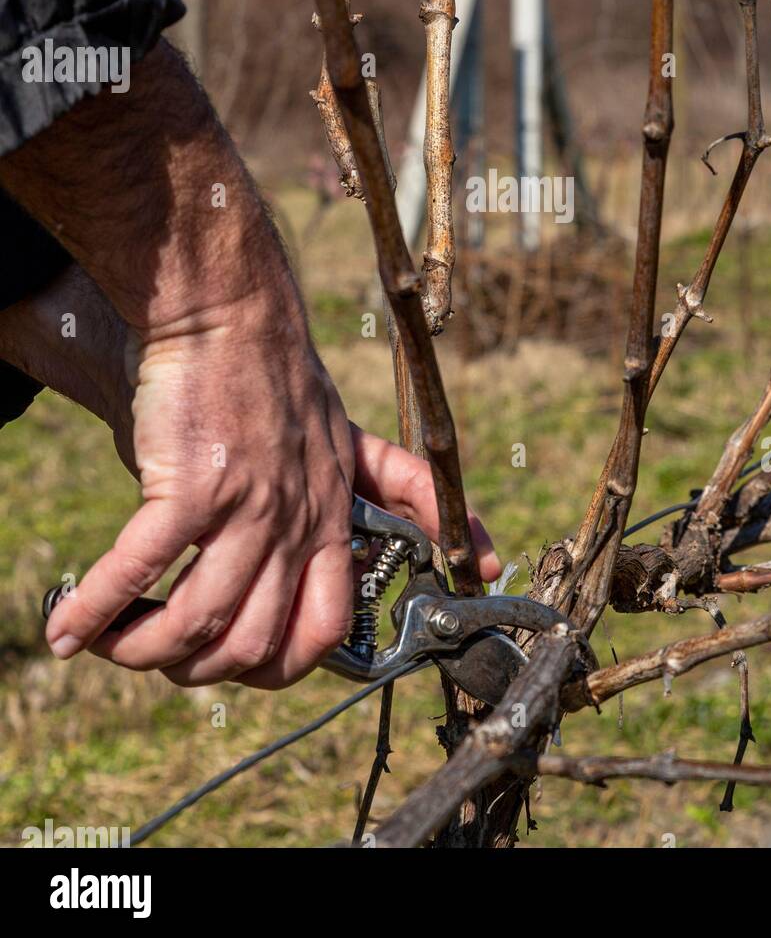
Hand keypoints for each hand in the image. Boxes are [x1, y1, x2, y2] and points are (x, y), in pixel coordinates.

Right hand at [43, 288, 498, 689]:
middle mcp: (297, 522)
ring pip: (200, 623)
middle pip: (257, 643)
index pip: (327, 627)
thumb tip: (489, 563)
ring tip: (108, 644)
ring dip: (143, 650)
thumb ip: (410, 498)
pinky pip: (139, 573)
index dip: (282, 666)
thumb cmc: (281, 381)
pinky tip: (66, 627)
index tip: (240, 668)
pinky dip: (95, 612)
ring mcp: (248, 507)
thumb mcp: (360, 442)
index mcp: (335, 519)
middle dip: (202, 669)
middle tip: (161, 655)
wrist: (231, 316)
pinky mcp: (192, 486)